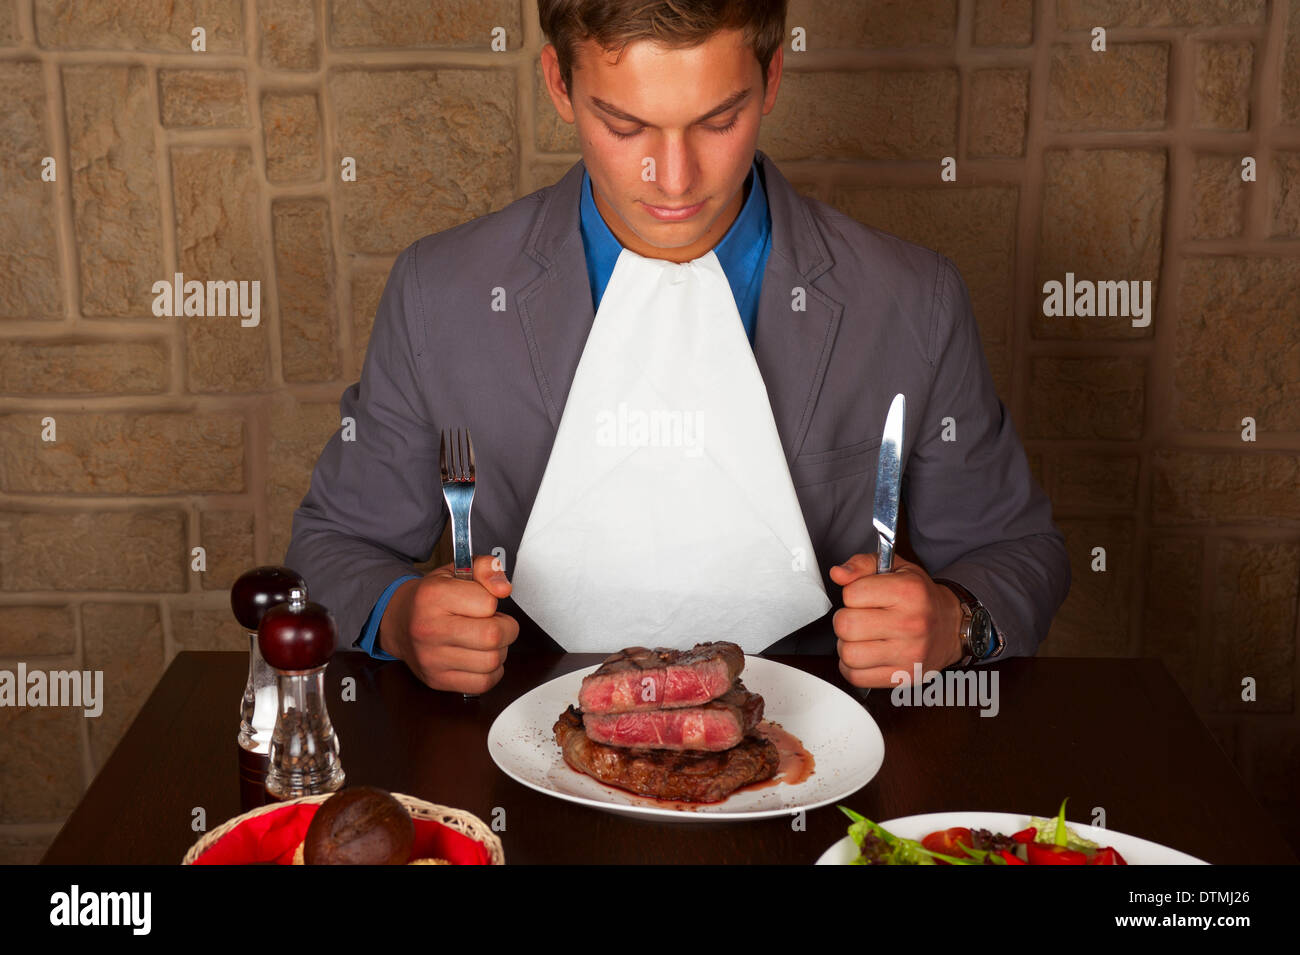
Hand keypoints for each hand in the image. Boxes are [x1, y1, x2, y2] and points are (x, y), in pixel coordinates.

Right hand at [378, 554, 518, 693]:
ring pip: (491, 661)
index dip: (493, 601)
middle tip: (496, 623)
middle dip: (506, 628)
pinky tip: (482, 657)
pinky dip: (492, 672)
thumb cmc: (431, 597)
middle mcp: (429, 629)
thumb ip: (486, 569)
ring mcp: (431, 658)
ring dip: (500, 650)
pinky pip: (482, 683)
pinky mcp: (437, 680)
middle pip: (492, 636)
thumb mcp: (456, 570)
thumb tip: (503, 589)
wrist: (399, 621)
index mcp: (433, 596)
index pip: (487, 603)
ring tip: (487, 640)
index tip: (484, 602)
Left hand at [829, 552, 964, 688]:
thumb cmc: (920, 597)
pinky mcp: (904, 676)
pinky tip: (864, 655)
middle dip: (844, 620)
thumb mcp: (896, 568)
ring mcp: (909, 653)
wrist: (952, 627)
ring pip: (849, 654)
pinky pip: (857, 677)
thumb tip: (838, 574)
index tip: (861, 597)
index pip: (852, 594)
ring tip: (860, 638)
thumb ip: (862, 565)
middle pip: (846, 626)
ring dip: (847, 646)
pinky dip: (853, 667)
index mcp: (908, 591)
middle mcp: (911, 623)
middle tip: (857, 618)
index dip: (850, 594)